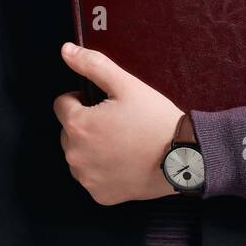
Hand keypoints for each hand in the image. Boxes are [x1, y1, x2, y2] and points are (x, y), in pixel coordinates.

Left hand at [53, 42, 183, 204]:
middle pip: (68, 131)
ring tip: (122, 142)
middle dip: (86, 124)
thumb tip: (66, 50)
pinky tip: (124, 161)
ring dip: (91, 148)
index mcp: (78, 125)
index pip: (62, 104)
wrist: (183, 157)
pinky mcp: (100, 196)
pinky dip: (102, 169)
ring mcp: (87, 178)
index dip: (82, 100)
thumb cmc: (154, 119)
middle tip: (117, 123)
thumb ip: (92, 64)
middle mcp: (75, 155)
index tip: (106, 104)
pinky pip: (91, 177)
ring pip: (78, 155)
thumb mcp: (125, 84)